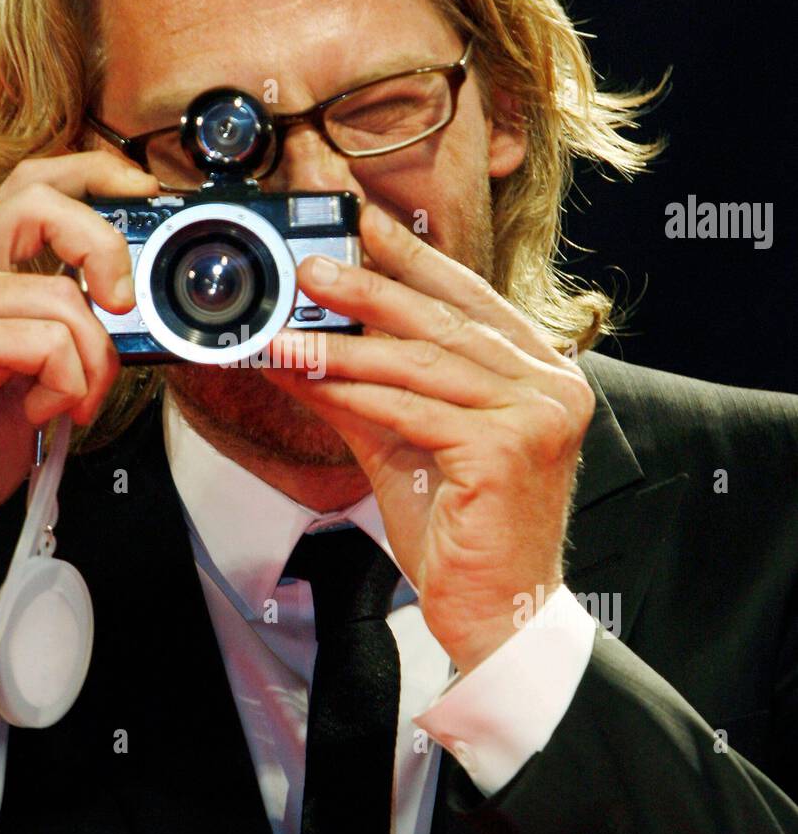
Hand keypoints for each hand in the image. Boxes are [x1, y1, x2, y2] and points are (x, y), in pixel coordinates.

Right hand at [0, 148, 160, 614]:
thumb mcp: (24, 368)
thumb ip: (60, 323)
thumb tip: (127, 303)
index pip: (30, 187)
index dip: (92, 175)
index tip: (139, 191)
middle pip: (39, 202)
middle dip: (104, 246)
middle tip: (123, 302)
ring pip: (63, 298)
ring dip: (92, 361)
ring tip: (71, 400)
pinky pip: (50, 344)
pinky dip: (65, 385)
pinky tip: (38, 412)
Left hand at [263, 203, 594, 674]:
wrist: (495, 610)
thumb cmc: (459, 529)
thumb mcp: (405, 441)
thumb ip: (362, 387)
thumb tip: (298, 343)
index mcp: (539, 371)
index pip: (468, 299)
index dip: (412, 258)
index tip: (361, 223)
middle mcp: (550, 384)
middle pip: (442, 322)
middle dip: (367, 288)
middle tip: (310, 267)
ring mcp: (536, 415)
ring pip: (420, 363)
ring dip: (341, 346)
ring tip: (284, 331)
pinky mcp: (507, 449)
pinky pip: (410, 409)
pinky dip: (351, 392)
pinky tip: (306, 378)